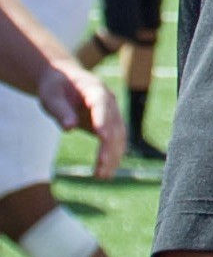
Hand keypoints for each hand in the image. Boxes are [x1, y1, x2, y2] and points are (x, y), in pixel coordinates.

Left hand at [38, 63, 123, 178]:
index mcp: (95, 90)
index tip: (102, 137)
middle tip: (99, 169)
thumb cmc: (55, 87)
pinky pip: (115, 141)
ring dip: (112, 156)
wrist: (63, 79)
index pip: (102, 106)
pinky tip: (106, 172)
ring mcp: (111, 113)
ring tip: (102, 177)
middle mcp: (109, 101)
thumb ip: (60, 110)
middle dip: (108, 148)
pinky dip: (112, 156)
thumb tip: (69, 128)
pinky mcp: (108, 124)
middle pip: (113, 125)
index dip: (103, 121)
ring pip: (118, 136)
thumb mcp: (51, 96)